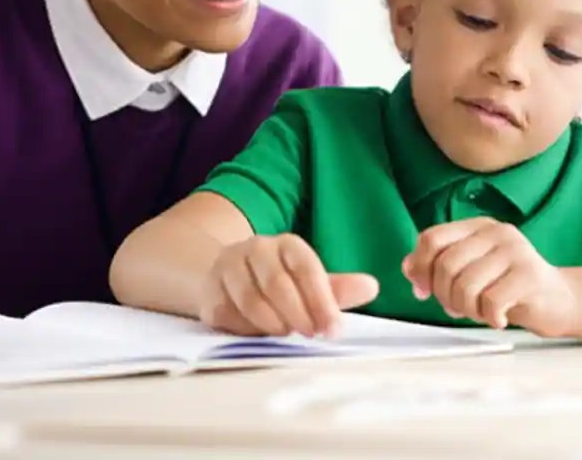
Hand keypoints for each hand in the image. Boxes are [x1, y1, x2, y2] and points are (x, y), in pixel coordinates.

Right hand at [199, 234, 378, 337]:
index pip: (307, 268)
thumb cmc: (278, 283)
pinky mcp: (210, 291)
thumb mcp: (309, 284)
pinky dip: (246, 330)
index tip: (334, 329)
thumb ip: (337, 290)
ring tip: (286, 335)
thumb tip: (372, 287)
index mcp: (286, 245)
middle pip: (277, 284)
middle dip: (298, 314)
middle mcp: (256, 249)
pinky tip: (258, 335)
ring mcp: (228, 268)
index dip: (322, 301)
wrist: (225, 279)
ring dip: (272, 324)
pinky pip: (229, 315)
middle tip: (312, 336)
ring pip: (250, 300)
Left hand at [402, 217, 576, 335]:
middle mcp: (496, 232)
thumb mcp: (470, 272)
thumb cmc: (508, 287)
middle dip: (444, 295)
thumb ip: (438, 267)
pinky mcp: (529, 275)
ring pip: (466, 285)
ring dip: (467, 309)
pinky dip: (489, 317)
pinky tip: (500, 318)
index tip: (423, 290)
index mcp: (477, 227)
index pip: (431, 239)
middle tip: (457, 308)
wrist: (558, 300)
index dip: (420, 268)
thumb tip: (408, 268)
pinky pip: (490, 301)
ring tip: (480, 311)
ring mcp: (515, 251)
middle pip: (446, 265)